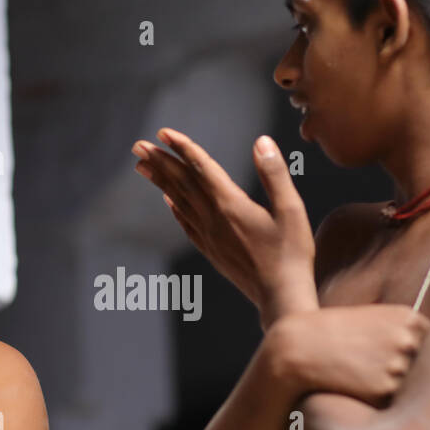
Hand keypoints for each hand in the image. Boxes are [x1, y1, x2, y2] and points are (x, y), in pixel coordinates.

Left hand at [133, 128, 316, 327]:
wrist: (280, 296)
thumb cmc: (292, 253)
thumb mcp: (291, 209)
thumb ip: (275, 174)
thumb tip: (262, 141)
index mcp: (231, 204)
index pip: (201, 167)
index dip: (182, 147)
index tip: (163, 132)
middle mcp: (214, 218)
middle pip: (182, 182)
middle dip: (160, 161)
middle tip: (137, 144)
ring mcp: (210, 236)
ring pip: (179, 201)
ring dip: (160, 181)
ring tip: (141, 166)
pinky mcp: (212, 251)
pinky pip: (186, 224)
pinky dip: (174, 208)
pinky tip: (168, 201)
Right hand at [267, 304, 429, 406]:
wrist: (296, 349)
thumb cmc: (333, 337)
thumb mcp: (372, 321)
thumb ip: (404, 335)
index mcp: (410, 320)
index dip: (415, 361)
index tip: (394, 363)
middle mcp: (410, 341)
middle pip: (429, 372)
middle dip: (413, 380)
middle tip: (382, 380)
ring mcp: (399, 366)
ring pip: (414, 393)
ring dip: (400, 398)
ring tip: (368, 388)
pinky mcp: (384, 392)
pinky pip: (395, 409)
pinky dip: (383, 410)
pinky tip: (361, 397)